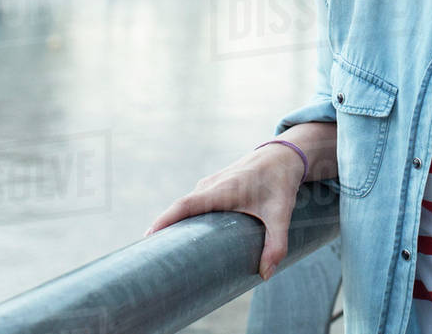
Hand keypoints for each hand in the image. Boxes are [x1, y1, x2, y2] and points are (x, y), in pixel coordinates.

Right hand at [144, 144, 306, 280]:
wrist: (282, 155)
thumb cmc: (280, 183)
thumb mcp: (282, 213)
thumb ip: (276, 243)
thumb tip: (265, 275)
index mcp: (222, 190)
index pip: (186, 205)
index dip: (165, 220)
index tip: (149, 238)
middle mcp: (210, 186)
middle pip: (180, 209)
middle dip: (163, 230)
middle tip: (150, 258)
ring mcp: (209, 185)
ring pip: (186, 207)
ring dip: (174, 225)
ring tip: (163, 253)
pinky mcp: (212, 188)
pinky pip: (192, 204)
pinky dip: (184, 219)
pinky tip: (182, 237)